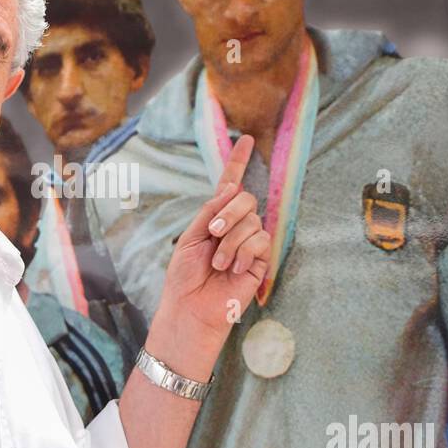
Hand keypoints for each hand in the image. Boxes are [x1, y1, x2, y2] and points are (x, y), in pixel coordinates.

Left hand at [147, 135, 269, 378]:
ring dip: (231, 241)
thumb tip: (232, 188)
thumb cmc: (185, 276)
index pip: (230, 185)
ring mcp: (250, 242)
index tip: (245, 139)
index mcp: (215, 217)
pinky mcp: (262, 260)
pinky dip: (244, 252)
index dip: (238, 162)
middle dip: (228, 213)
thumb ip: (210, 211)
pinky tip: (234, 268)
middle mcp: (236, 226)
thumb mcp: (190, 237)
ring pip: (253, 220)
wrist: (191, 308)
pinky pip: (262, 239)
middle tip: (213, 234)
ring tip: (219, 264)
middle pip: (246, 198)